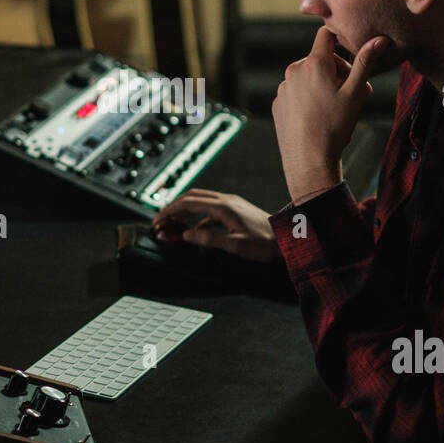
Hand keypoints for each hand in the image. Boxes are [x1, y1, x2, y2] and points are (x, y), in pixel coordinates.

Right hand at [152, 189, 278, 262]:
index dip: (170, 211)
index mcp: (223, 207)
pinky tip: (197, 230)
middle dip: (173, 207)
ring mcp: (231, 203)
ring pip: (201, 200)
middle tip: (161, 219)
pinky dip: (199, 217)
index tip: (157, 219)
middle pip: (192, 197)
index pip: (188, 203)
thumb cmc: (264, 242)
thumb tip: (186, 236)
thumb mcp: (234, 245)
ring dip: (185, 210)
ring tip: (174, 223)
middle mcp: (226, 200)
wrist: (286, 238)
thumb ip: (208, 239)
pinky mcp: (236, 209)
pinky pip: (211, 209)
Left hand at [272, 27, 388, 204]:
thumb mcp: (356, 93)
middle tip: (349, 93)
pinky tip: (316, 116)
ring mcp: (283, 87)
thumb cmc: (335, 127)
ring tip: (333, 108)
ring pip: (307, 76)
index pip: (326, 35)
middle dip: (335, 71)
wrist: (309, 160)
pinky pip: (295, 92)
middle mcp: (294, 70)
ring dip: (321, 85)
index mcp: (314, 64)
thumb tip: (379, 39)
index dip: (340, 41)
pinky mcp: (278, 102)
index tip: (349, 54)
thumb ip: (365, 63)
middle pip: (319, 59)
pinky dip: (307, 98)